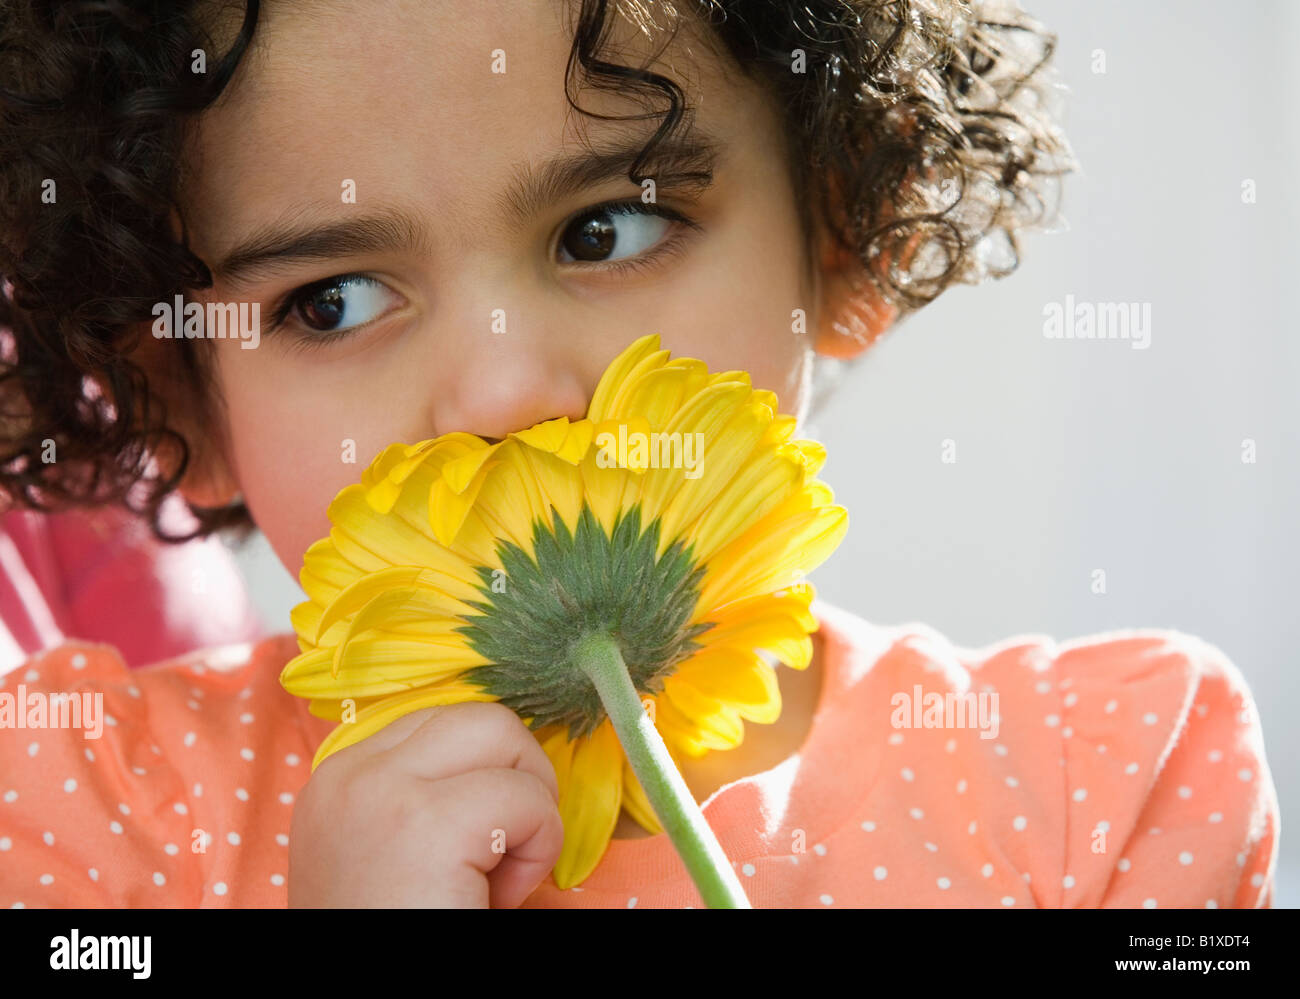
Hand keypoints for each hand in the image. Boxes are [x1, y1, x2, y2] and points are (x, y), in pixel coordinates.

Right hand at [288, 701, 563, 906]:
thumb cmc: (399, 933)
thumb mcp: (396, 851)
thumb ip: (433, 795)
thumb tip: (513, 753)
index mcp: (339, 779)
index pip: (442, 720)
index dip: (484, 774)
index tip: (473, 843)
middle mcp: (350, 774)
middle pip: (479, 715)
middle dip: (517, 775)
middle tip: (500, 852)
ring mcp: (382, 791)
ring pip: (505, 733)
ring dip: (528, 807)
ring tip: (493, 876)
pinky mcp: (425, 824)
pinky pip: (528, 799)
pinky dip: (539, 847)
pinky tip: (499, 899)